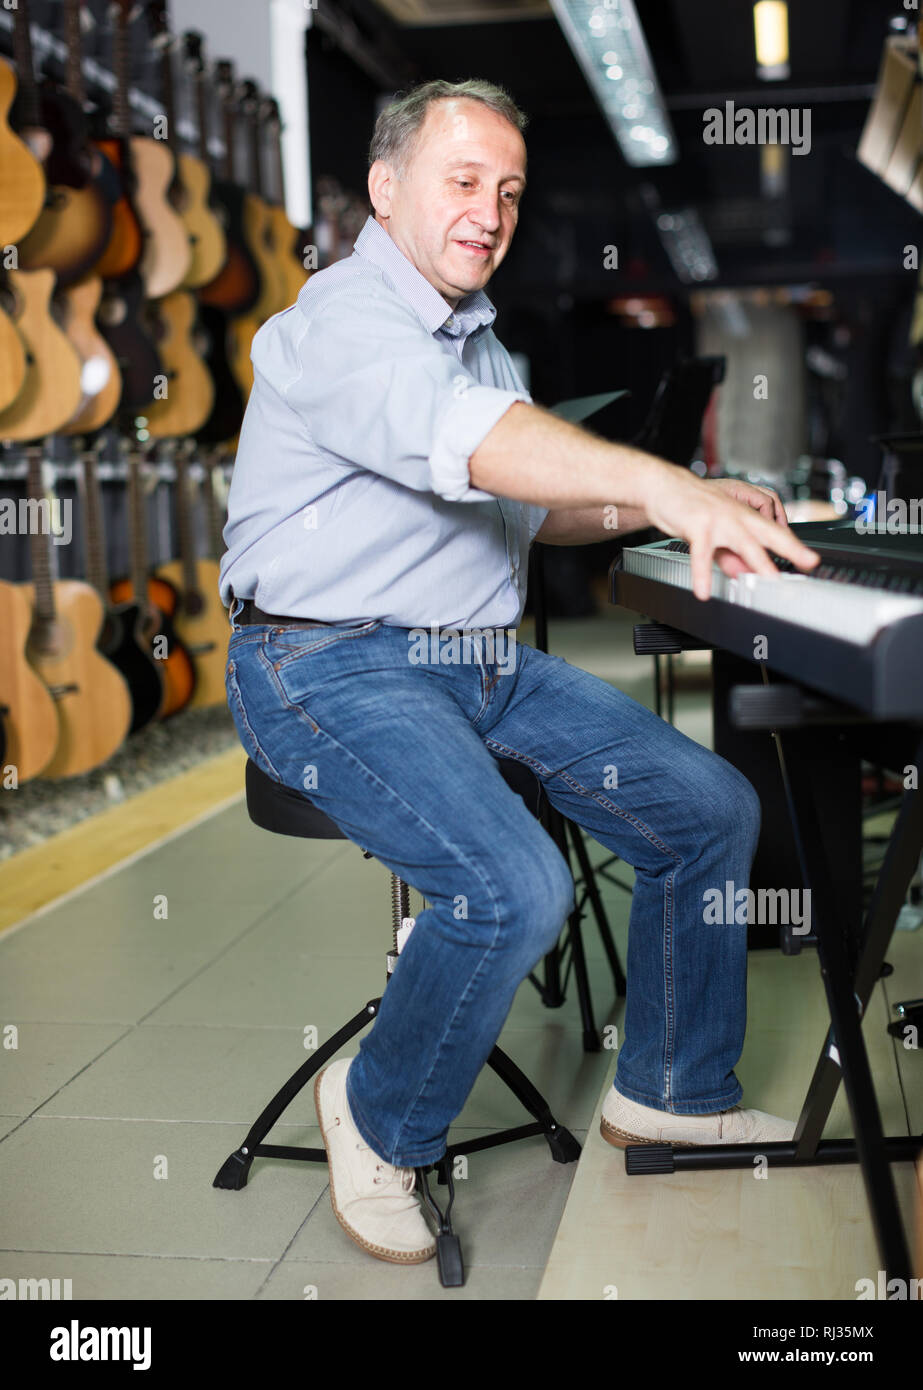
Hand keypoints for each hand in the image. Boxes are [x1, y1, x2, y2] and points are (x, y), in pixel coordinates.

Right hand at [642, 462, 819, 600]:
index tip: (810, 561)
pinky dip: (702, 574)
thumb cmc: (692, 507)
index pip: (776, 531)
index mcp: (744, 515)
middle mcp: (736, 515)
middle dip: (791, 548)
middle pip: (769, 532)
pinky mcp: (698, 525)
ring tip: (769, 581)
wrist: (664, 486)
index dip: (795, 546)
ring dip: (758, 562)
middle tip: (808, 562)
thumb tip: (743, 576)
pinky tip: (703, 591)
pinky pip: (702, 554)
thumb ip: (730, 556)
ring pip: (743, 542)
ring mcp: (719, 519)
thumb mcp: (715, 534)